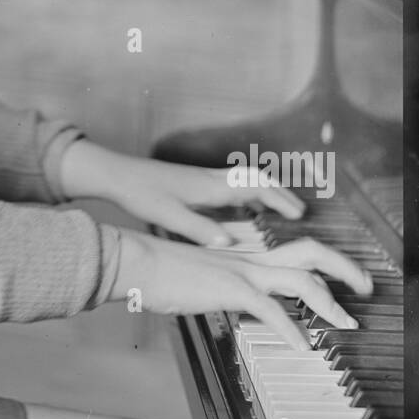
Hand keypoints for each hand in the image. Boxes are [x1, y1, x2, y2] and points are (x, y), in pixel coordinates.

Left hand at [57, 140, 305, 247]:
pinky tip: (246, 214)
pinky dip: (248, 197)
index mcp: (210, 187)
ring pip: (245, 181)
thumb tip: (229, 244)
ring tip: (281, 214)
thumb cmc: (141, 194)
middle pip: (257, 179)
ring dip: (266, 193)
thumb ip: (200, 230)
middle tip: (300, 212)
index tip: (300, 215)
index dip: (280, 201)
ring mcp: (205, 180)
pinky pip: (232, 186)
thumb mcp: (169, 217)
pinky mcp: (196, 184)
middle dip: (281, 193)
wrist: (118, 175)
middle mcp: (212, 179)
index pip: (256, 188)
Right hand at [107, 230, 372, 351]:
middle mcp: (249, 257)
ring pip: (302, 279)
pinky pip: (272, 309)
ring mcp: (242, 270)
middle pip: (311, 251)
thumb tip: (240, 304)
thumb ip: (224, 286)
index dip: (324, 263)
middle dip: (345, 269)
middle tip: (367, 288)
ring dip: (330, 303)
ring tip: (347, 323)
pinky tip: (302, 346)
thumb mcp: (200, 278)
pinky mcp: (229, 288)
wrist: (135, 262)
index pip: (295, 251)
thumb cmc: (159, 272)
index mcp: (243, 254)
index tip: (342, 281)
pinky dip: (291, 330)